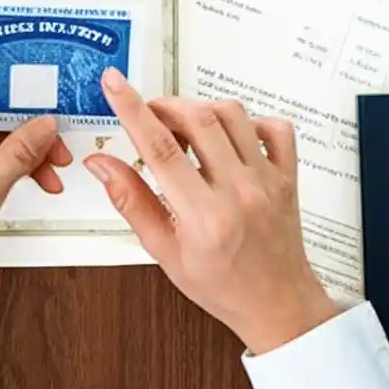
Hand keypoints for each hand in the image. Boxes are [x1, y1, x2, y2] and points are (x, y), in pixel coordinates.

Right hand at [84, 68, 336, 353]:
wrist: (277, 304)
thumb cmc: (221, 285)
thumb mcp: (164, 252)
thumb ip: (130, 201)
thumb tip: (101, 164)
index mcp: (203, 218)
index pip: (160, 149)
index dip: (132, 110)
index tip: (115, 84)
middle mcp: (239, 193)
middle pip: (198, 121)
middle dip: (164, 107)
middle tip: (149, 116)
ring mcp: (267, 181)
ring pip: (233, 115)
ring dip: (200, 110)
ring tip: (184, 129)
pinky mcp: (287, 176)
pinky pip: (275, 128)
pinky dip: (249, 121)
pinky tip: (229, 137)